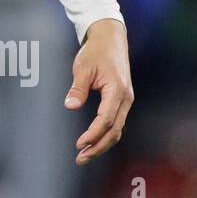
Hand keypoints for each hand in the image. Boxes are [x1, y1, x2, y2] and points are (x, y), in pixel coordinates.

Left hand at [64, 18, 132, 164]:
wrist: (110, 39)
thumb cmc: (96, 52)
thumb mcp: (82, 68)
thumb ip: (77, 89)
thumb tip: (70, 107)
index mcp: (117, 91)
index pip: (106, 120)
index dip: (93, 134)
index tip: (80, 144)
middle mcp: (125, 98)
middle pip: (114, 130)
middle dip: (98, 146)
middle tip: (80, 158)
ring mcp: (126, 100)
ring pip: (117, 129)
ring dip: (102, 143)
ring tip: (84, 154)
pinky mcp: (122, 100)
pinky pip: (116, 122)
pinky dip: (106, 134)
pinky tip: (94, 142)